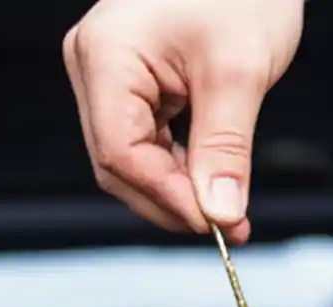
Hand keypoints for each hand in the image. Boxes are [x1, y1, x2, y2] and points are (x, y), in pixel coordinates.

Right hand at [63, 0, 304, 242]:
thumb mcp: (240, 72)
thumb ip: (225, 148)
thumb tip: (219, 214)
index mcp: (106, 55)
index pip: (120, 152)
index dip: (167, 197)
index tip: (217, 224)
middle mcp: (93, 65)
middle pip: (117, 162)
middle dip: (172, 201)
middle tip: (230, 226)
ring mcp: (106, 73)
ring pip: (128, 158)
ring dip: (175, 189)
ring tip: (229, 211)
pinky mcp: (128, 79)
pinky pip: (142, 139)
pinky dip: (177, 166)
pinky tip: (213, 183)